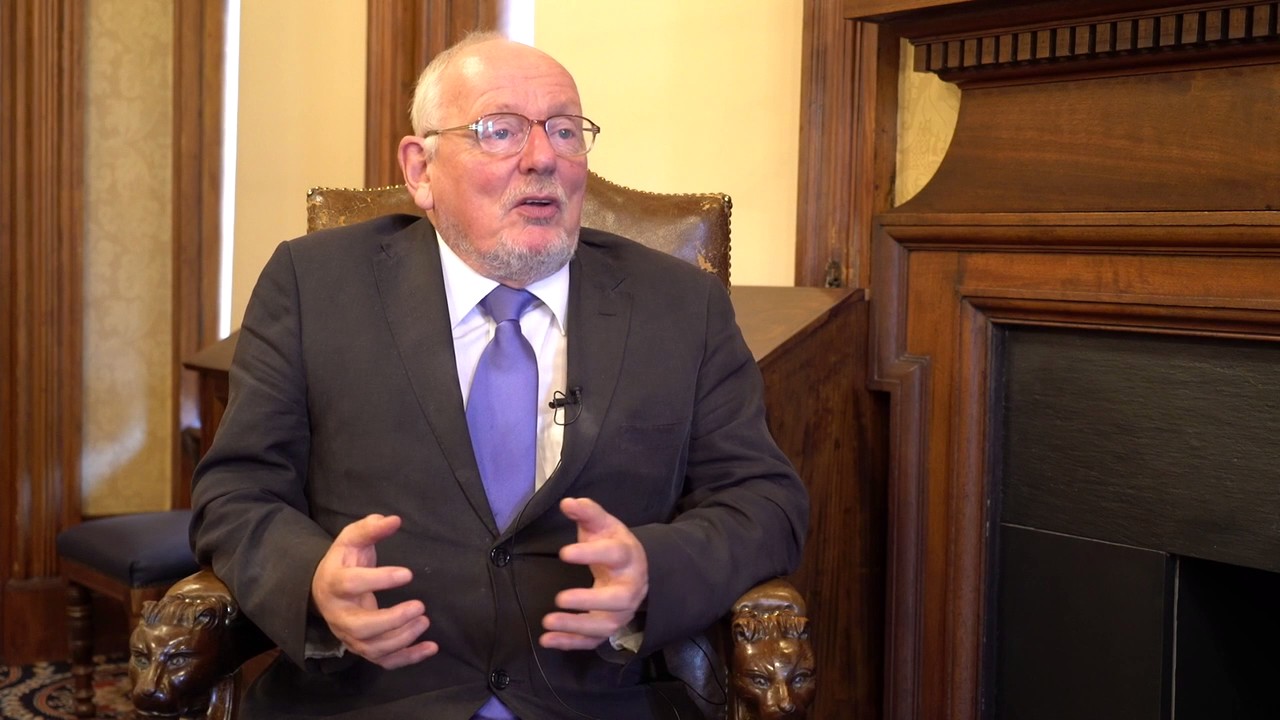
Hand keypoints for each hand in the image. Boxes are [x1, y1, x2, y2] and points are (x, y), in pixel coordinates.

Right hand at [311, 514, 437, 667]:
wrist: (323, 589)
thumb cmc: (343, 561)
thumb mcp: (351, 539)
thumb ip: (370, 529)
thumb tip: (394, 520)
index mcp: (333, 584)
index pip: (351, 585)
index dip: (379, 580)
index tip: (408, 574)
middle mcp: (338, 615)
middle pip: (361, 627)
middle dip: (392, 620)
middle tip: (420, 606)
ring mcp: (349, 635)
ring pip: (373, 648)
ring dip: (402, 639)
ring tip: (424, 621)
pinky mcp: (362, 647)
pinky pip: (384, 661)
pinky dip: (408, 658)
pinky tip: (431, 647)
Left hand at [541, 497, 648, 649]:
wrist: (637, 571)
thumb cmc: (614, 545)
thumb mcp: (604, 525)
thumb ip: (587, 513)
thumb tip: (567, 502)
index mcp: (628, 557)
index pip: (614, 554)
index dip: (590, 554)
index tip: (563, 553)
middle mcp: (629, 588)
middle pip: (615, 599)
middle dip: (588, 601)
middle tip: (560, 598)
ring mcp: (621, 612)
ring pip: (604, 625)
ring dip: (576, 626)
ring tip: (548, 621)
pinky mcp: (609, 627)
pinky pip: (592, 641)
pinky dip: (570, 643)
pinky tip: (547, 640)